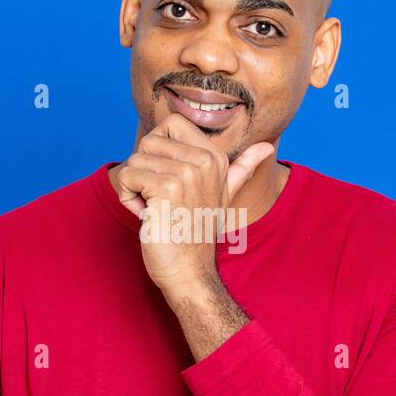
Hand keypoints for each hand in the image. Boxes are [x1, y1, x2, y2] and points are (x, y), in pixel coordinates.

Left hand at [115, 114, 273, 295]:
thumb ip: (241, 169)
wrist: (190, 272)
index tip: (169, 180)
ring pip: (135, 160)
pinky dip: (127, 198)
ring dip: (134, 188)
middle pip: (148, 141)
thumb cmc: (197, 233)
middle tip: (160, 200)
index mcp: (216, 157)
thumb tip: (268, 147)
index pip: (171, 123)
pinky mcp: (167, 188)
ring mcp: (187, 174)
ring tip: (156, 210)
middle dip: (143, 170)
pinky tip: (147, 216)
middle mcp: (205, 161)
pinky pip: (128, 176)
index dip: (159, 150)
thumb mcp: (224, 196)